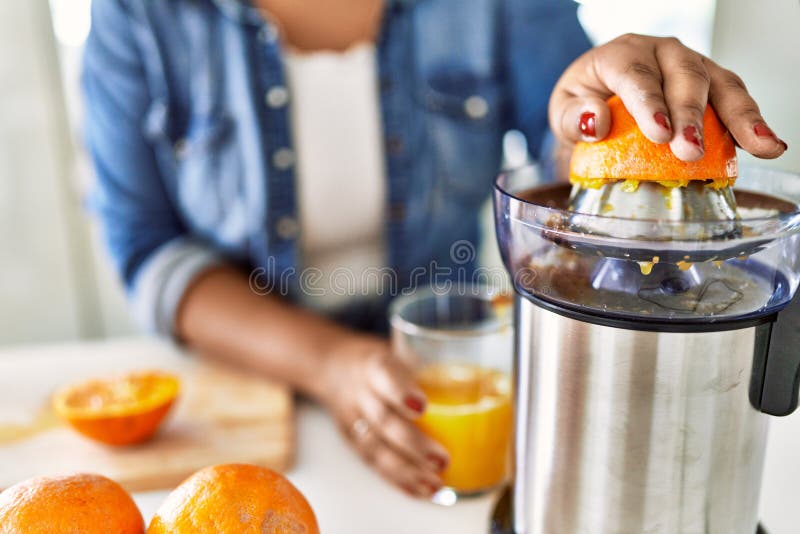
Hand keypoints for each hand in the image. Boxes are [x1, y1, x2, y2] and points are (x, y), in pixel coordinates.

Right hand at [317, 335, 449, 497]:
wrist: (333, 367)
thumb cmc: (379, 361)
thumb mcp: (401, 350)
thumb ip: (431, 365)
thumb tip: (488, 382)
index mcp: (375, 364)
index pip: (385, 375)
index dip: (401, 392)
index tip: (422, 407)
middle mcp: (361, 391)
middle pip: (383, 420)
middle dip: (414, 444)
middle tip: (442, 458)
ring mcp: (352, 418)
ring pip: (376, 448)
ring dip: (407, 470)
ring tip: (434, 483)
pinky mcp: (351, 440)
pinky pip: (372, 463)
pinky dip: (397, 479)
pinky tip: (419, 489)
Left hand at [549, 33, 787, 160]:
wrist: (598, 100)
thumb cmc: (584, 104)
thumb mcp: (563, 111)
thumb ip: (572, 117)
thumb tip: (596, 121)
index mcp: (621, 54)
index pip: (636, 74)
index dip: (649, 103)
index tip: (659, 134)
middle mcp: (661, 53)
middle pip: (684, 75)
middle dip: (691, 114)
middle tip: (690, 151)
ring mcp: (691, 67)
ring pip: (721, 83)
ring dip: (741, 117)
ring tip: (760, 146)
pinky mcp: (711, 86)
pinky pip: (735, 101)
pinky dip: (752, 124)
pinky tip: (768, 146)